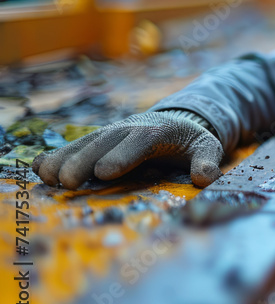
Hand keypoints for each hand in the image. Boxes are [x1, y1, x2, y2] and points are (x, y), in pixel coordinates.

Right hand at [32, 110, 222, 188]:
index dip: (122, 156)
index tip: (104, 172)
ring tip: (47, 177)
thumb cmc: (191, 140)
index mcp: (158, 131)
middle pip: (105, 143)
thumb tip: (205, 178)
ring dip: (64, 158)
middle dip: (85, 161)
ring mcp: (110, 133)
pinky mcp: (98, 140)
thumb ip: (207, 162)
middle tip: (67, 182)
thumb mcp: (207, 147)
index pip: (139, 142)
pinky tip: (38, 168)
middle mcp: (129, 129)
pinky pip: (76, 146)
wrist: (177, 122)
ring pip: (86, 143)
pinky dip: (57, 155)